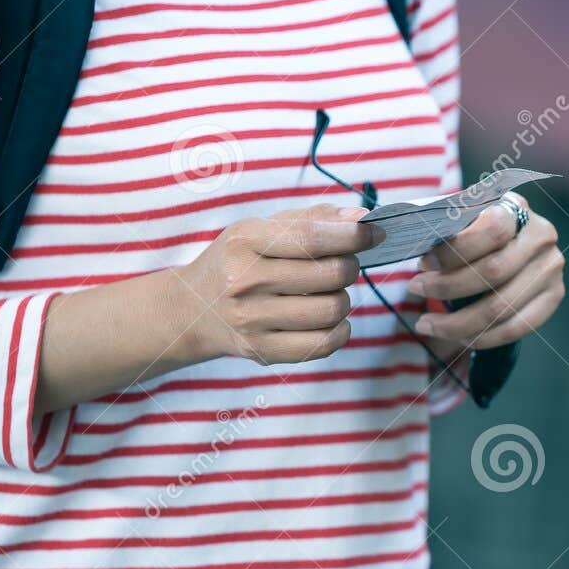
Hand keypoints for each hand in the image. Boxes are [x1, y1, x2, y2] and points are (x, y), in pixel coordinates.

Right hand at [171, 203, 381, 365]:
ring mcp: (252, 320)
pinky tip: (331, 319)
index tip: (375, 232)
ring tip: (329, 292)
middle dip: (349, 266)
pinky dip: (340, 330)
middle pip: (330, 274)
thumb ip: (313, 219)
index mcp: (245, 241)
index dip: (353, 235)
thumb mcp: (262, 228)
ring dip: (344, 298)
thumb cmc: (239, 261)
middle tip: (342, 264)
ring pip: (332, 310)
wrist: (193, 309)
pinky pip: (324, 344)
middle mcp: (245, 281)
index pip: (311, 237)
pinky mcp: (262, 351)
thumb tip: (361, 217)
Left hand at [407, 194, 564, 351]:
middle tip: (415, 291)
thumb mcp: (458, 220)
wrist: (509, 247)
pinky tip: (456, 337)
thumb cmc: (471, 233)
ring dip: (457, 322)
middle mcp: (542, 235)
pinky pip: (516, 328)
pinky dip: (481, 338)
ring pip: (501, 306)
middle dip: (448, 287)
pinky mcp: (554, 296)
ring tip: (427, 325)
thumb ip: (438, 227)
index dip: (454, 251)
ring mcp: (552, 268)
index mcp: (516, 207)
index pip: (492, 230)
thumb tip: (393, 235)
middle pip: (493, 271)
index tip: (422, 263)